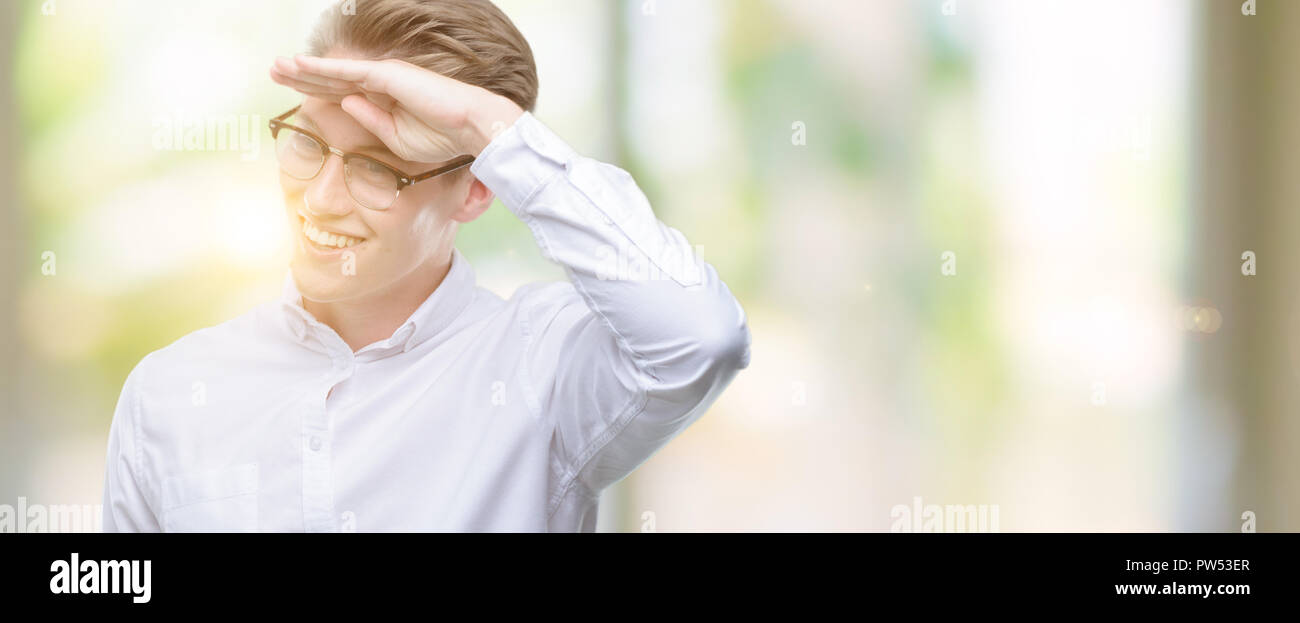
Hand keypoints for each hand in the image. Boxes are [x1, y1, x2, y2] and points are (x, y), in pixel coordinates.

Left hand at [269, 55, 523, 161]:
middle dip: (300, 76)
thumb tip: (345, 103)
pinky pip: (347, 72)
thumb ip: (370, 121)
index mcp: (384, 99)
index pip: (342, 93)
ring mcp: (383, 76)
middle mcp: (381, 82)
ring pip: (334, 73)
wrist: (470, 129)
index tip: (291, 90)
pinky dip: (321, 69)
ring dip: (303, 69)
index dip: (315, 90)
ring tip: (276, 66)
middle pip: (332, 79)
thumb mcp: (397, 139)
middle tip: (273, 71)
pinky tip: (299, 66)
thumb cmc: (442, 138)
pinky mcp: (387, 75)